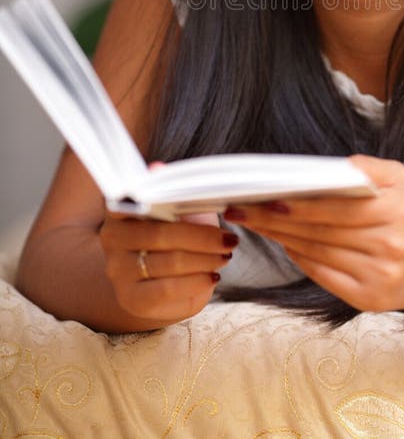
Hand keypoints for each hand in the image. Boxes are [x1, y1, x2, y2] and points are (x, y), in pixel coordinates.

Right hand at [99, 193, 238, 323]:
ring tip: (226, 256)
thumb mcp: (179, 209)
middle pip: (162, 235)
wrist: (174, 282)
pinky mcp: (131, 298)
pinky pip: (167, 290)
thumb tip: (157, 167)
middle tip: (230, 240)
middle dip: (203, 238)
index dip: (166, 200)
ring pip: (169, 262)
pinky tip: (213, 276)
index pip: (136, 199)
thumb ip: (169, 189)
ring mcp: (118, 270)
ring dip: (205, 260)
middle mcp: (112, 237)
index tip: (201, 203)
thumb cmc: (178, 236)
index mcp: (121, 208)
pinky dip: (195, 282)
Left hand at [222, 153, 403, 316]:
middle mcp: (393, 246)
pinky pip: (324, 275)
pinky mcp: (369, 300)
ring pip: (318, 253)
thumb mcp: (401, 179)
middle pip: (322, 231)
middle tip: (243, 209)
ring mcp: (381, 277)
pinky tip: (283, 244)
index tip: (265, 197)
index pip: (338, 207)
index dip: (299, 204)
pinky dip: (300, 259)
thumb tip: (322, 170)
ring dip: (281, 239)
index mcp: (399, 210)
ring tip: (255, 223)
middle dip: (277, 221)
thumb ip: (365, 167)